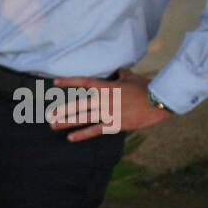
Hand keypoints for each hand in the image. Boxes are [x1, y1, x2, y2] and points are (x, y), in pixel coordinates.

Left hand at [49, 69, 170, 141]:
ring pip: (83, 118)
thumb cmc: (146, 87)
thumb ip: (121, 74)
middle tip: (48, 114)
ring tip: (53, 125)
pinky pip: (95, 130)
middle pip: (78, 104)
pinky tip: (70, 138)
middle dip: (63, 109)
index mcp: (107, 87)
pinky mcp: (114, 124)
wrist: (158, 101)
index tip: (55, 82)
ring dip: (67, 122)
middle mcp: (104, 100)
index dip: (69, 82)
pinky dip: (82, 135)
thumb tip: (117, 70)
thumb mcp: (131, 76)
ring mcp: (108, 113)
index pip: (84, 82)